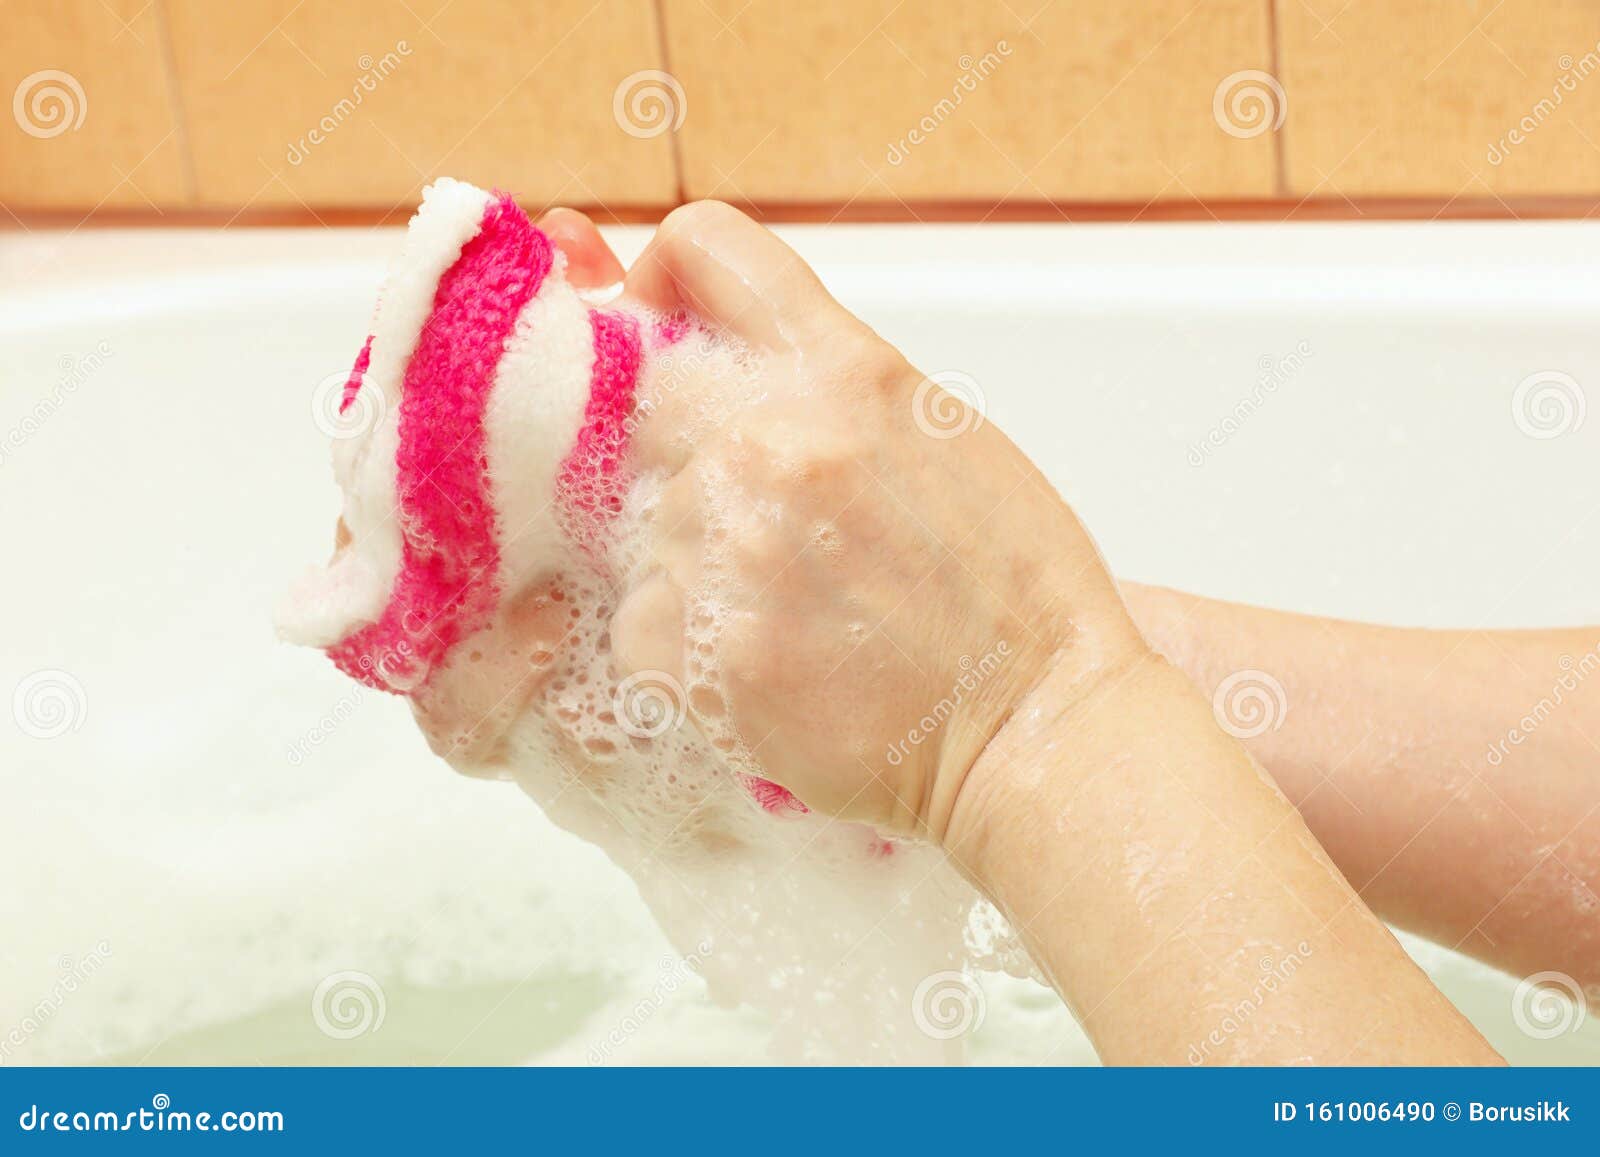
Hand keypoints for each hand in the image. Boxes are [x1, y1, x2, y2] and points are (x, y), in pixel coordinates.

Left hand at [609, 202, 1149, 841]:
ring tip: (791, 610)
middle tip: (763, 523)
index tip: (665, 324)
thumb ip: (826, 383)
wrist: (1032, 729)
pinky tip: (766, 661)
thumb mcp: (940, 433)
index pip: (703, 247)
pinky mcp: (681, 645)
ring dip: (695, 559)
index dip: (667, 281)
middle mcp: (767, 442)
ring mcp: (718, 544)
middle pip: (646, 399)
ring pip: (643, 520)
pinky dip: (684, 640)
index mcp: (842, 372)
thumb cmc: (1013, 592)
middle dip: (687, 452)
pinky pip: (636, 614)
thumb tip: (720, 362)